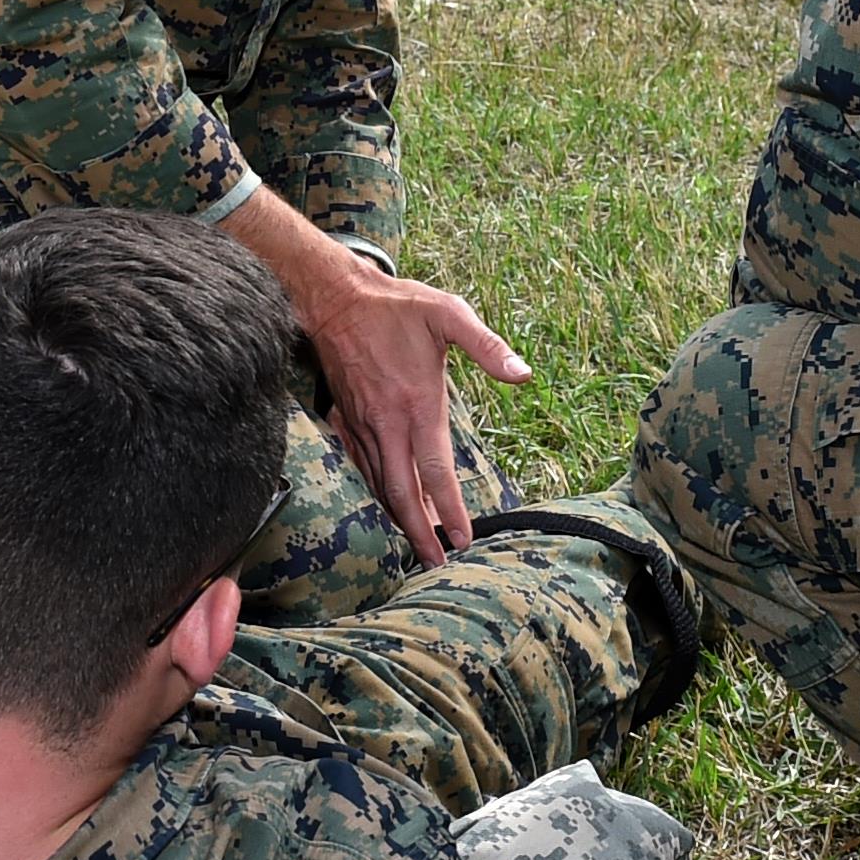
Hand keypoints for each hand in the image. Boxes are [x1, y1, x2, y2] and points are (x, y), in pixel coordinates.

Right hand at [293, 258, 530, 564]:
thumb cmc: (397, 305)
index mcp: (416, 403)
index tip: (464, 539)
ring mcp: (362, 424)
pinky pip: (360, 468)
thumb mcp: (449, 313)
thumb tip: (523, 374)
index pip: (435, 470)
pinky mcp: (346, 419)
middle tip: (437, 561)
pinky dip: (376, 494)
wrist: (336, 298)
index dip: (450, 509)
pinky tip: (388, 506)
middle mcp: (386, 422)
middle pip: (402, 492)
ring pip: (378, 485)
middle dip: (419, 531)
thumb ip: (488, 346)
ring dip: (397, 518)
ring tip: (417, 544)